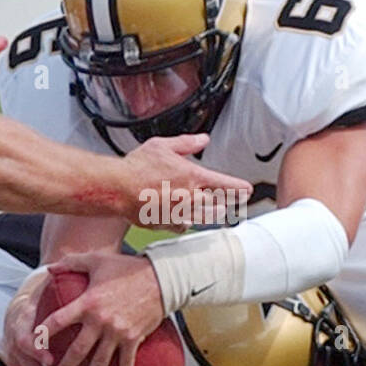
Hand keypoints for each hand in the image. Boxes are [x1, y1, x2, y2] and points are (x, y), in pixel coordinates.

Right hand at [3, 268, 86, 365]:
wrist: (30, 295)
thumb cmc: (45, 287)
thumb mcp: (47, 279)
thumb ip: (53, 277)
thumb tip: (54, 269)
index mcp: (18, 319)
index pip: (21, 339)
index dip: (34, 350)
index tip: (50, 359)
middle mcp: (12, 341)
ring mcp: (16, 356)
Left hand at [38, 250, 165, 365]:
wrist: (160, 278)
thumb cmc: (127, 268)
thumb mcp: (96, 260)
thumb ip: (70, 264)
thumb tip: (49, 269)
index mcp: (87, 302)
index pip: (58, 320)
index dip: (44, 333)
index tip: (34, 343)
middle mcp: (100, 320)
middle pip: (78, 349)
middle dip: (67, 364)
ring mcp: (117, 332)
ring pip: (101, 361)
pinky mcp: (134, 337)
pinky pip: (128, 361)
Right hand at [121, 134, 249, 227]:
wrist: (118, 188)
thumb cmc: (137, 167)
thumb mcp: (163, 146)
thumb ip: (186, 144)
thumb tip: (203, 139)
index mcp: (193, 177)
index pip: (225, 184)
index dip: (239, 188)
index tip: (247, 190)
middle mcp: (190, 197)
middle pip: (218, 203)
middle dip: (231, 202)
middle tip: (239, 202)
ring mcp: (179, 213)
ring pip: (205, 218)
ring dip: (215, 215)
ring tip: (221, 213)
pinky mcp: (166, 223)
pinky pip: (183, 225)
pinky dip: (187, 222)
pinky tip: (188, 220)